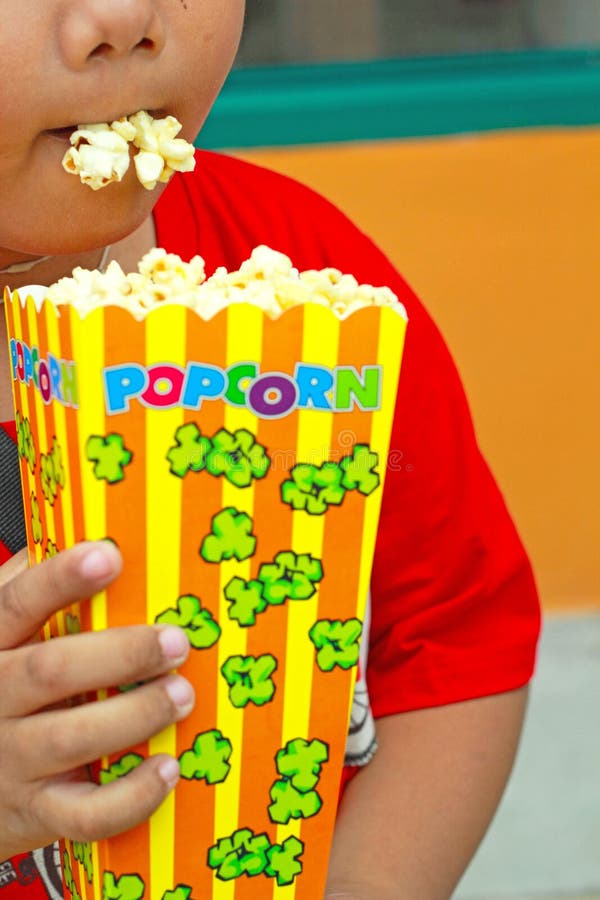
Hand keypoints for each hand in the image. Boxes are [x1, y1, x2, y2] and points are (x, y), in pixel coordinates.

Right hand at [0, 542, 194, 859]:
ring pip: (72, 738)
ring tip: (181, 694)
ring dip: (135, 715)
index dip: (59, 580)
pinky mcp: (34, 812)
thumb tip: (80, 533)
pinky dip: (131, 796)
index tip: (108, 557)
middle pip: (52, 670)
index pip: (16, 605)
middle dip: (120, 654)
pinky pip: (86, 814)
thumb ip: (23, 588)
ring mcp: (10, 761)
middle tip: (176, 641)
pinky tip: (168, 768)